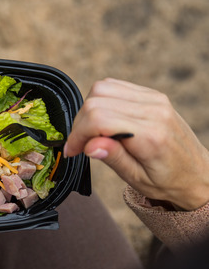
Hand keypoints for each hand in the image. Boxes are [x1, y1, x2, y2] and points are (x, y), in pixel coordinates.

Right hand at [64, 78, 208, 209]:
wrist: (198, 174)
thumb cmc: (168, 181)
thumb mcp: (137, 178)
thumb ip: (113, 157)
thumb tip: (88, 145)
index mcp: (151, 135)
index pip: (99, 118)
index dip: (78, 133)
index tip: (72, 150)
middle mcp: (154, 111)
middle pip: (97, 100)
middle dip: (80, 123)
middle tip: (81, 144)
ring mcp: (154, 99)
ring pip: (102, 88)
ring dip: (89, 110)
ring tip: (92, 132)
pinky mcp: (152, 95)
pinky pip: (114, 87)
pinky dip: (101, 101)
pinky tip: (105, 121)